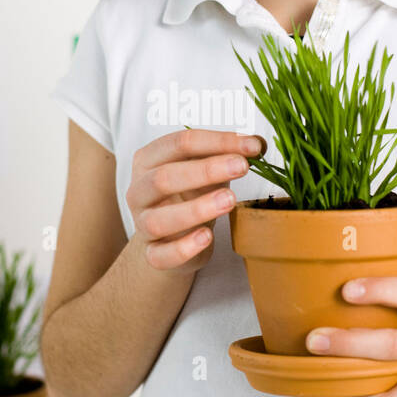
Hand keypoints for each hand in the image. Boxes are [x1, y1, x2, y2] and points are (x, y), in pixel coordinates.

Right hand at [126, 128, 266, 272]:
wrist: (173, 236)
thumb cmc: (190, 194)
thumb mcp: (207, 169)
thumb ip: (228, 154)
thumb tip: (257, 143)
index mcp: (148, 160)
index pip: (179, 143)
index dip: (217, 141)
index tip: (252, 146)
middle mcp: (139, 191)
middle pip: (163, 178)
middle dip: (205, 171)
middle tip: (241, 167)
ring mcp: (142, 224)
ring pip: (159, 220)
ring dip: (196, 210)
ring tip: (229, 201)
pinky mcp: (152, 254)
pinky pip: (162, 255)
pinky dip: (184, 248)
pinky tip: (207, 237)